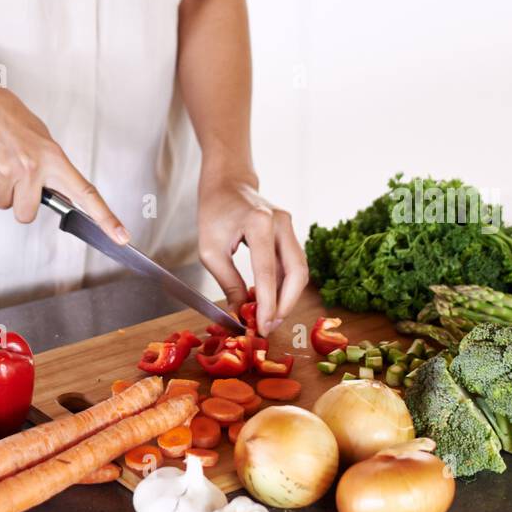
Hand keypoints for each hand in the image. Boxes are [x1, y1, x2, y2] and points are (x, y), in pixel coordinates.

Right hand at [0, 70, 129, 243]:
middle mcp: (33, 167)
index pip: (85, 193)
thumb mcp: (39, 136)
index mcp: (53, 157)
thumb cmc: (6, 114)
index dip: (105, 218)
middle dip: (20, 203)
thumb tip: (55, 189)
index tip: (120, 236)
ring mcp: (8, 172)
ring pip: (4, 204)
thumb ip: (49, 165)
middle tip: (15, 178)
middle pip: (27, 214)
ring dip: (0, 188)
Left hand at [197, 173, 306, 334]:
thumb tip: (241, 314)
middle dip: (286, 304)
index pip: (267, 272)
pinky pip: (294, 264)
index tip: (262, 326)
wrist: (227, 184)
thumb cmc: (214, 213)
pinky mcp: (290, 232)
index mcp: (258, 222)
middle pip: (297, 272)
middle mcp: (281, 222)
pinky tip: (271, 300)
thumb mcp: (211, 251)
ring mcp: (289, 225)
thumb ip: (228, 283)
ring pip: (300, 270)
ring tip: (270, 317)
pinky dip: (285, 285)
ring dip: (288, 297)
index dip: (267, 303)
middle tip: (270, 325)